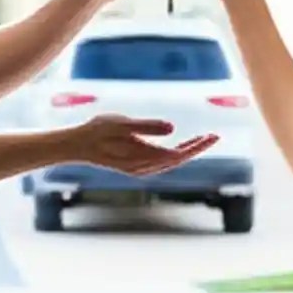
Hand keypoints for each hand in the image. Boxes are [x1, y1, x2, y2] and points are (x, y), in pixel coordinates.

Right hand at [70, 114, 218, 176]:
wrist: (77, 145)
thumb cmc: (98, 130)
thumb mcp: (122, 123)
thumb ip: (147, 126)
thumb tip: (173, 128)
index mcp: (143, 157)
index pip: (179, 154)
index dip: (197, 146)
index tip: (212, 137)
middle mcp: (144, 168)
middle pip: (178, 160)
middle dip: (197, 148)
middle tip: (214, 136)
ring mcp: (140, 170)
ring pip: (171, 163)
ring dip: (187, 151)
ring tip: (202, 140)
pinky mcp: (136, 168)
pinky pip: (163, 163)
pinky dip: (176, 155)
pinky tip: (181, 147)